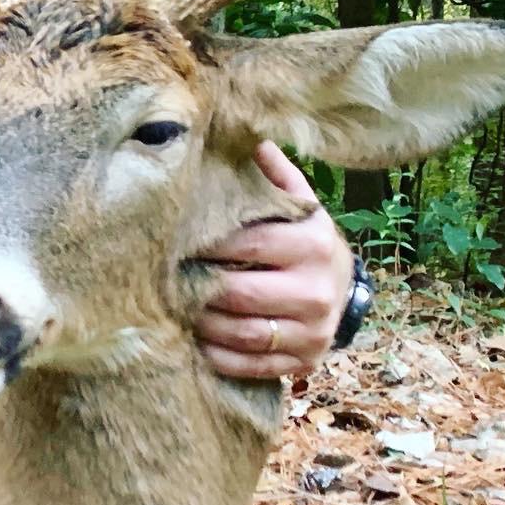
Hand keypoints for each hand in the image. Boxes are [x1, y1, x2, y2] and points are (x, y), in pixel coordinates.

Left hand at [193, 142, 353, 378]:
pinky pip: (252, 366)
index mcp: (312, 244)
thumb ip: (274, 176)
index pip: (246, 244)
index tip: (171, 241)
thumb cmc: (303, 240)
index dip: (204, 244)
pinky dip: (218, 356)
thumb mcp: (298, 205)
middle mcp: (317, 290)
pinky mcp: (304, 361)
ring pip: (243, 333)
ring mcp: (313, 331)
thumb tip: (250, 139)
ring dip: (201, 324)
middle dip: (196, 286)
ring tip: (172, 309)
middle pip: (238, 292)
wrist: (343, 291)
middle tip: (161, 279)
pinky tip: (194, 342)